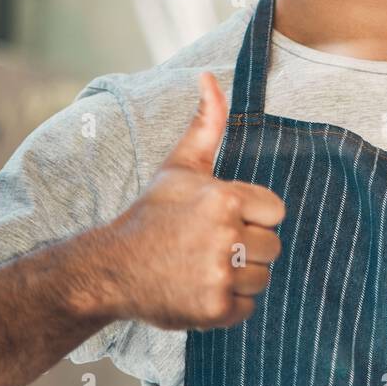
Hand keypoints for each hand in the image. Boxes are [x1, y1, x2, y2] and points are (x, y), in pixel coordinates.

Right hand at [98, 72, 284, 329]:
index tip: (223, 219)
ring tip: (203, 266)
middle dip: (247, 247)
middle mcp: (225, 236)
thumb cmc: (152, 214)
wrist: (110, 269)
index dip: (253, 216)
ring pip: (262, 277)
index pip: (276, 211)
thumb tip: (209, 76)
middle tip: (208, 245)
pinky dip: (229, 304)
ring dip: (239, 277)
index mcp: (224, 198)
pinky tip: (200, 289)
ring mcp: (219, 274)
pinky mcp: (215, 308)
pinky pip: (248, 306)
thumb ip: (206, 124)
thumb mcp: (180, 166)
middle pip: (273, 246)